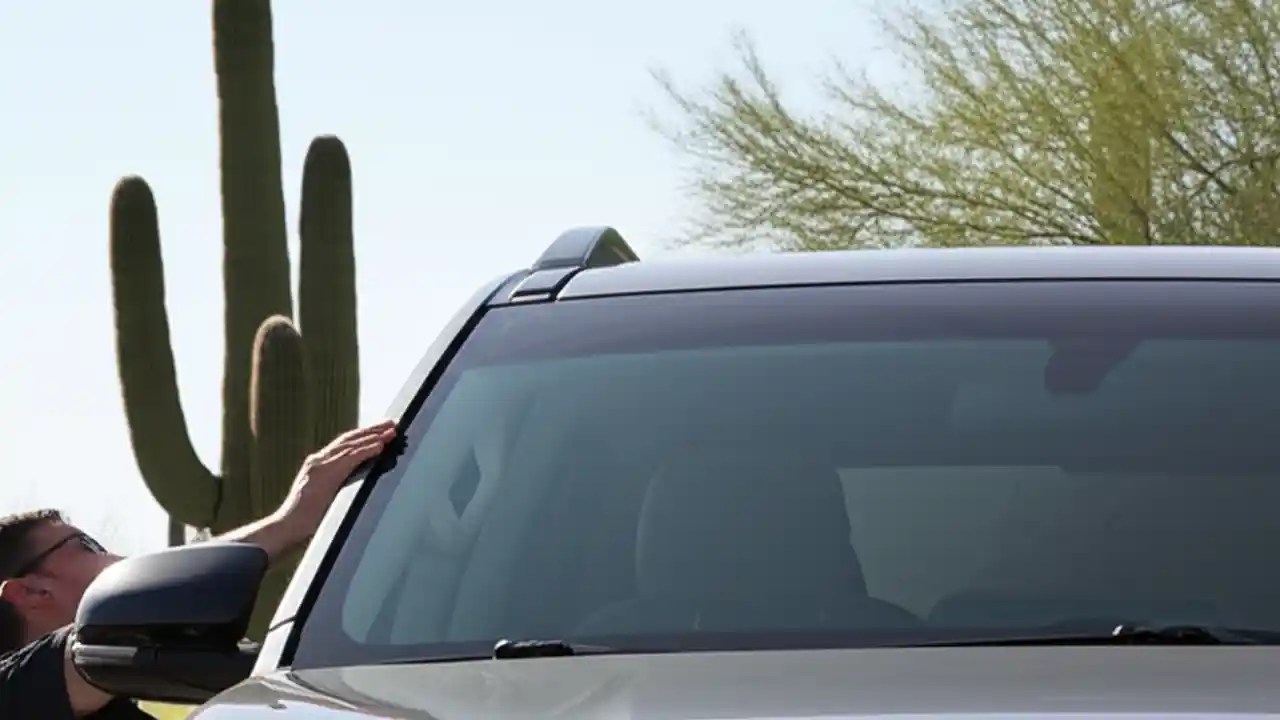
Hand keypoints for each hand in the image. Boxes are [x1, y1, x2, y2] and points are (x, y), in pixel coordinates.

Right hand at [274, 419, 397, 539]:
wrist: (287, 527)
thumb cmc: (304, 520)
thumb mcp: (322, 496)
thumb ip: (335, 486)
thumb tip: (353, 484)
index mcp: (317, 464)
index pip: (343, 444)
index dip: (362, 436)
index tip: (379, 430)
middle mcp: (318, 460)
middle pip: (349, 439)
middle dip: (371, 430)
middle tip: (391, 423)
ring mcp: (320, 465)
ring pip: (351, 444)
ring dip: (373, 436)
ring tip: (391, 431)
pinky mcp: (325, 474)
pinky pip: (351, 458)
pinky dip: (367, 450)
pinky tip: (380, 446)